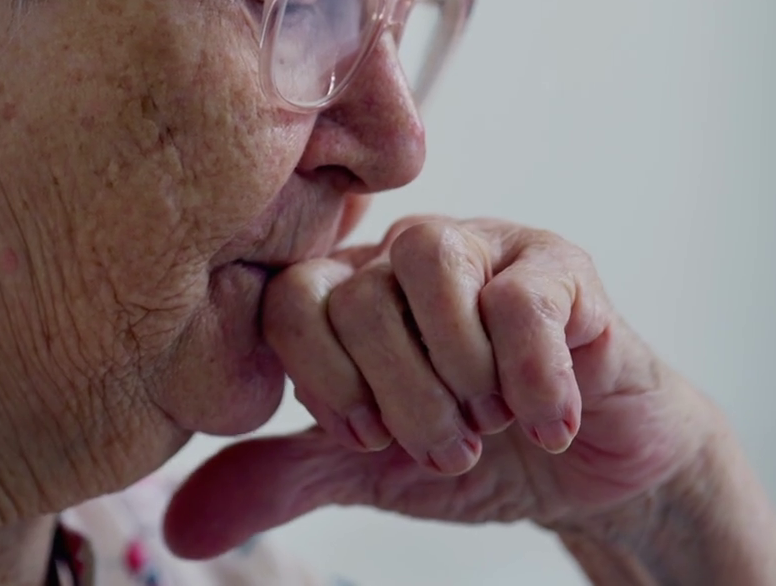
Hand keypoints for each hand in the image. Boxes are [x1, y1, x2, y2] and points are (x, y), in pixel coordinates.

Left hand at [164, 216, 714, 556]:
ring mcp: (484, 246)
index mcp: (345, 289)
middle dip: (398, 396)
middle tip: (444, 446)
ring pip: (427, 261)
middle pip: (356, 290)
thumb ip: (280, 478)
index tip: (367, 438)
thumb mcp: (367, 471)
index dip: (321, 381)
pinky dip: (529, 375)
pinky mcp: (560, 266)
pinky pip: (522, 296)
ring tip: (491, 425)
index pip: (286, 299)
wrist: (595, 471)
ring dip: (456, 371)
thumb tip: (180, 528)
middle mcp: (404, 254)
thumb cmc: (477, 452)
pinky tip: (548, 424)